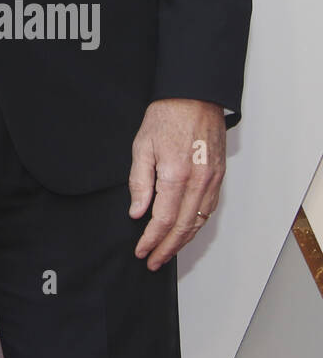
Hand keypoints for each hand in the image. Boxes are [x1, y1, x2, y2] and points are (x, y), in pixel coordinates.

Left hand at [128, 98, 225, 270]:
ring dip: (183, 241)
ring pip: (199, 222)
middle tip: (153, 261)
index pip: (164, 219)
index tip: (141, 251)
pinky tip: (186, 231)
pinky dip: (197, 225)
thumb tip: (137, 212)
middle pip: (184, 227)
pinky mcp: (219, 177)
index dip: (151, 239)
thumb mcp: (142, 145)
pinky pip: (209, 209)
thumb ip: (140, 181)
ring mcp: (212, 180)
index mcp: (176, 174)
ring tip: (167, 252)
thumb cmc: (166, 116)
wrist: (195, 97)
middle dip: (167, 248)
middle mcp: (198, 181)